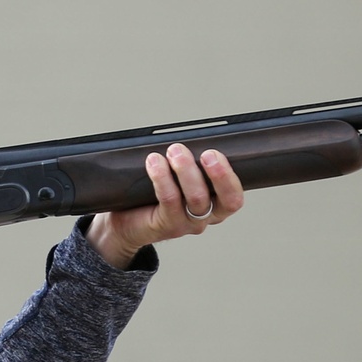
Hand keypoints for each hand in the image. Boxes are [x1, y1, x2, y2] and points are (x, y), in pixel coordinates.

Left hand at [86, 144, 244, 268]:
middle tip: (206, 153)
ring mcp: (187, 223)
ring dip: (187, 171)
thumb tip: (188, 136)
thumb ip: (189, 162)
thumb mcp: (178, 176)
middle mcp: (206, 216)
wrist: (127, 221)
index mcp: (216, 204)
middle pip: (225, 200)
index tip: (216, 153)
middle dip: (218, 173)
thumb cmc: (154, 195)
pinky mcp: (167, 225)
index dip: (230, 176)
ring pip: (197, 199)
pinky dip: (162, 177)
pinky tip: (154, 162)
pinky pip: (169, 200)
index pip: (235, 196)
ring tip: (174, 151)